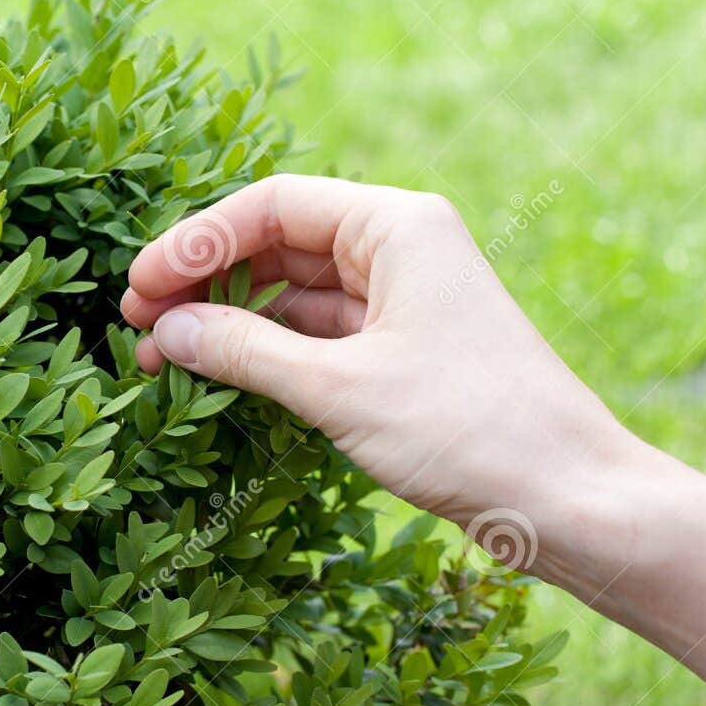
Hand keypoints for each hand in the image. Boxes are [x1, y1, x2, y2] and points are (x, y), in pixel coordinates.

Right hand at [121, 175, 640, 565]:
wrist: (570, 500)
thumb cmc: (470, 431)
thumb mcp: (341, 389)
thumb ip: (246, 351)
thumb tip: (166, 329)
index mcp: (398, 226)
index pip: (272, 206)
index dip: (195, 242)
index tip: (138, 287)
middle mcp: (400, 250)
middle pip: (277, 243)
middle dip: (205, 281)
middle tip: (136, 324)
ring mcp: (403, 303)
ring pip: (292, 294)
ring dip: (229, 321)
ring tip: (163, 358)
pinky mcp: (403, 354)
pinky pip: (317, 337)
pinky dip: (267, 352)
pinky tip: (220, 374)